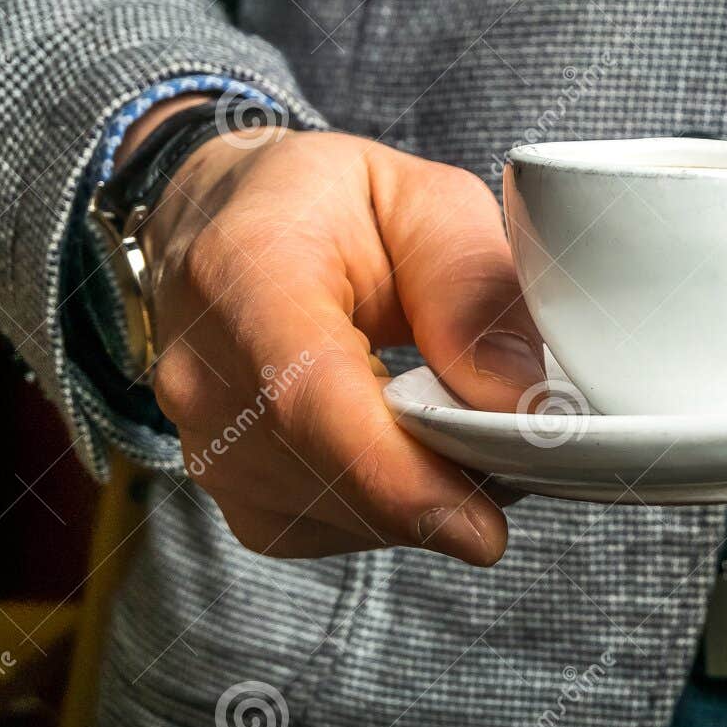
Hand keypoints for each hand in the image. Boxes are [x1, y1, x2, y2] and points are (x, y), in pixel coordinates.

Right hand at [137, 123, 544, 561]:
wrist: (221, 219)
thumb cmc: (325, 202)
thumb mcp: (423, 199)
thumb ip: (472, 287)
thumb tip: (517, 400)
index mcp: (241, 269)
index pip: (307, 396)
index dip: (396, 475)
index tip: (481, 525)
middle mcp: (202, 369)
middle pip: (329, 472)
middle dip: (446, 484)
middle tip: (524, 449)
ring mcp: (205, 441)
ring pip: (338, 513)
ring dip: (425, 493)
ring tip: (467, 421)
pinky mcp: (231, 489)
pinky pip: (329, 527)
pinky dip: (392, 503)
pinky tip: (417, 446)